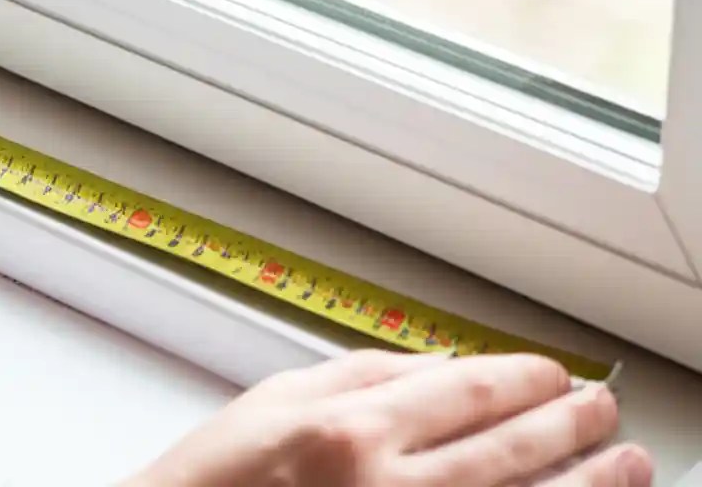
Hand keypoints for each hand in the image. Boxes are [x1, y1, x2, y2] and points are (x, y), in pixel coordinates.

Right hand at [124, 350, 652, 486]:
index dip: (524, 379)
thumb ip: (366, 375)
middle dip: (571, 426)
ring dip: (585, 484)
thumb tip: (445, 367)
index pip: (466, 391)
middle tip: (604, 411)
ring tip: (627, 465)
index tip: (553, 375)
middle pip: (509, 449)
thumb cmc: (215, 479)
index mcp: (349, 430)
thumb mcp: (279, 398)